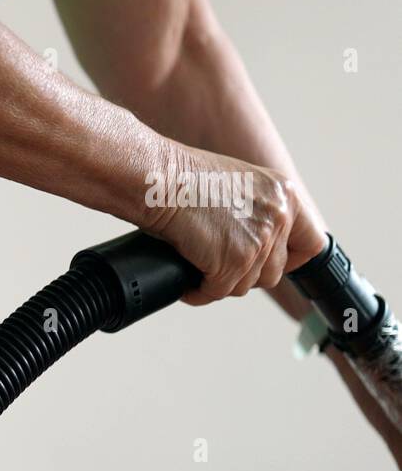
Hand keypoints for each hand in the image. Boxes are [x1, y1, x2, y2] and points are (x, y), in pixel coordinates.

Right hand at [143, 145, 327, 305]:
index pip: (311, 243)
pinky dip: (198, 292)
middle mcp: (279, 217)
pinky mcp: (234, 262)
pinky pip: (218, 292)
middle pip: (274, 272)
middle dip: (244, 273)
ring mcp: (259, 241)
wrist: (160, 181)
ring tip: (197, 267)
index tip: (274, 263)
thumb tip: (250, 239)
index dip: (291, 259)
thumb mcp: (237, 184)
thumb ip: (256, 210)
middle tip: (217, 263)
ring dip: (220, 282)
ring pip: (245, 285)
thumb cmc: (183, 179)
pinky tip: (187, 281)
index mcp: (284, 195)